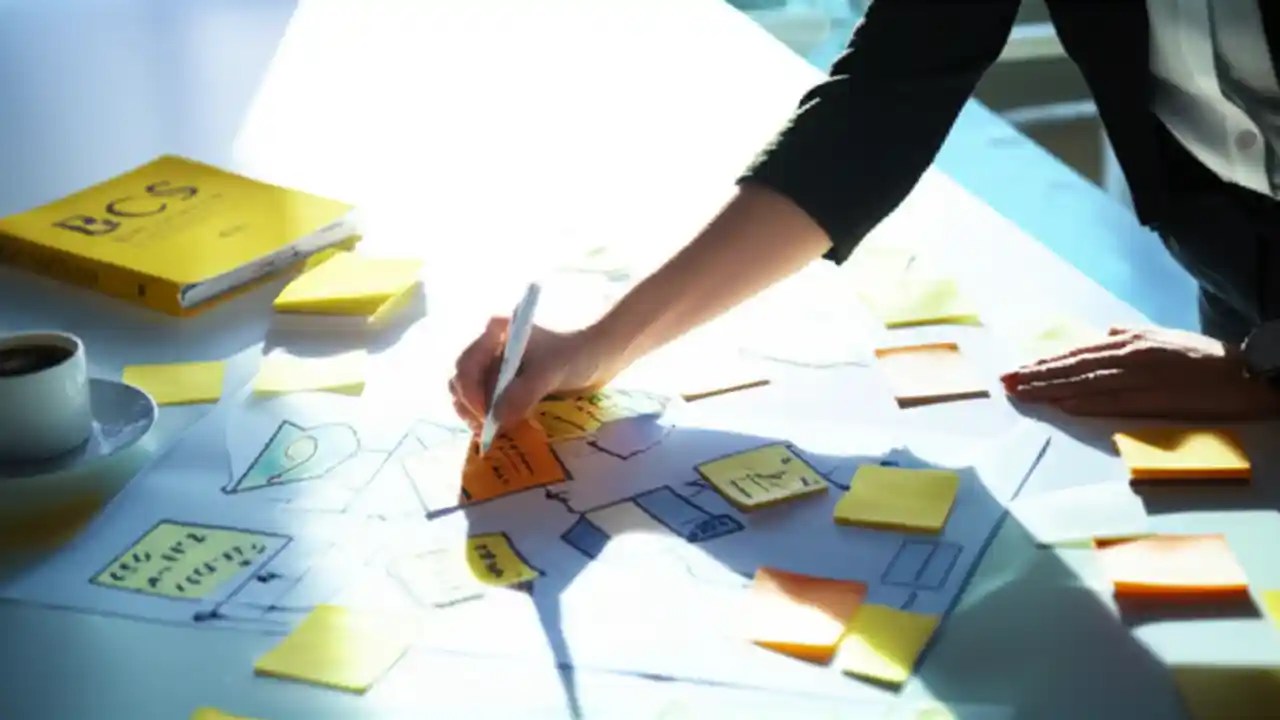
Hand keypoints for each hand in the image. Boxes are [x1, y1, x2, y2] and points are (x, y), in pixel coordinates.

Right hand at [448, 318, 622, 433]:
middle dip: (471, 409)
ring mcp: (495, 368)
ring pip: (470, 397)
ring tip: (493, 435)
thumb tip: (497, 420)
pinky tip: (501, 431)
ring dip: (478, 417)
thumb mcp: (550, 372)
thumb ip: (523, 393)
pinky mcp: (504, 385)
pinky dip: (490, 419)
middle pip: (462, 383)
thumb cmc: (576, 354)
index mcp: (493, 335)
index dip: (471, 394)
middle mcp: (488, 349)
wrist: (601, 355)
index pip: (466, 366)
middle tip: (489, 432)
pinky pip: (487, 405)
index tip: (487, 417)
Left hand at [1001, 326, 1279, 418]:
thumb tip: (1106, 331)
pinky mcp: (1154, 399)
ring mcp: (1140, 378)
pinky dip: (1086, 402)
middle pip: (1073, 368)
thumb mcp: (1164, 337)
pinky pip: (1113, 401)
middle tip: (1005, 382)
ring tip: (1021, 393)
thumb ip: (1132, 335)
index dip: (1045, 363)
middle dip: (1036, 375)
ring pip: (1085, 384)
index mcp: (1130, 343)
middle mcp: (1129, 357)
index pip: (1077, 355)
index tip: (1018, 370)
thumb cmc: (1204, 358)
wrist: (1244, 374)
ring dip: (1050, 389)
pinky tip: (1062, 405)